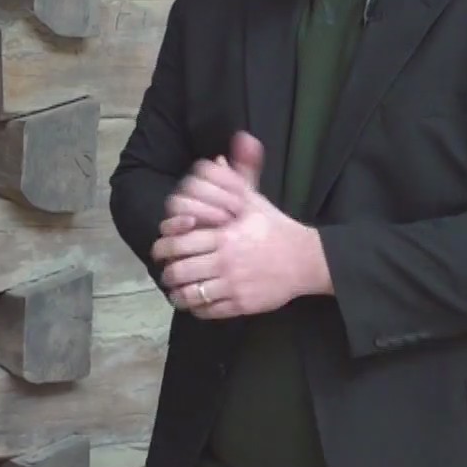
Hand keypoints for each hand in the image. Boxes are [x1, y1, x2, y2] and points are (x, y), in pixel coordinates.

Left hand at [152, 174, 329, 318]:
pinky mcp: (241, 304)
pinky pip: (208, 311)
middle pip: (179, 270)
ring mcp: (233, 284)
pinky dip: (196, 308)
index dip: (163, 248)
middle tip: (166, 271)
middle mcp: (225, 260)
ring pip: (190, 294)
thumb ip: (233, 180)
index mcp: (224, 235)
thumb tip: (219, 156)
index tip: (161, 250)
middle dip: (167, 272)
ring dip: (178, 293)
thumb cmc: (275, 228)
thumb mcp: (254, 201)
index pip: (180, 242)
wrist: (306, 259)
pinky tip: (195, 301)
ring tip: (176, 290)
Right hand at [161, 133, 263, 235]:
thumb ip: (246, 168)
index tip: (243, 190)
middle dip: (215, 195)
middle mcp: (186, 197)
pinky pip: (165, 227)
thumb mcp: (246, 197)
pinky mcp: (171, 239)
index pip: (205, 169)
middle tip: (238, 208)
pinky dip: (177, 223)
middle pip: (190, 185)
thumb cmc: (236, 226)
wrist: (230, 255)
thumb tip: (246, 137)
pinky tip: (193, 222)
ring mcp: (176, 217)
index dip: (224, 177)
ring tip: (224, 218)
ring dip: (200, 208)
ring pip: (176, 203)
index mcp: (202, 184)